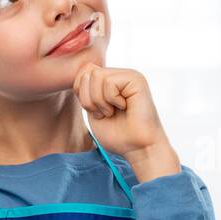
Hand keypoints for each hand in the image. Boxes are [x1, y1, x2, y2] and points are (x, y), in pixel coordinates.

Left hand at [72, 62, 179, 180]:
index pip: (83, 72)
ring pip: (96, 76)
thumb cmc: (118, 135)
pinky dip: (111, 100)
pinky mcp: (136, 79)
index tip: (96, 112)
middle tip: (104, 113)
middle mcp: (121, 74)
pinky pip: (109, 82)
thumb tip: (84, 70)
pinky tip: (125, 108)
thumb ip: (86, 90)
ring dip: (99, 101)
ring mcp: (129, 75)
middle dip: (88, 98)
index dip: (81, 94)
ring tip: (113, 112)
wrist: (139, 148)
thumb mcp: (93, 110)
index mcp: (110, 81)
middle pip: (87, 72)